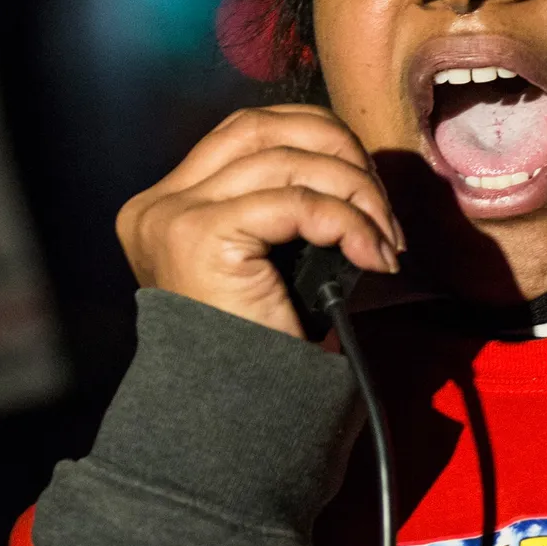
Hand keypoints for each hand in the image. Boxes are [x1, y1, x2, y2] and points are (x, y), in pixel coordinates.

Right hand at [115, 104, 404, 338]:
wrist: (241, 417)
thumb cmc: (263, 349)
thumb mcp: (270, 261)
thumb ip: (283, 206)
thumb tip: (352, 166)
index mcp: (167, 204)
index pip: (246, 132)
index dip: (315, 138)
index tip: (365, 183)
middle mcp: (160, 203)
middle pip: (261, 128)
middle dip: (338, 152)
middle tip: (381, 204)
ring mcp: (175, 216)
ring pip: (288, 162)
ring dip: (356, 193)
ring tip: (386, 239)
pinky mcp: (202, 235)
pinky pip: (299, 203)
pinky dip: (349, 222)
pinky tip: (374, 256)